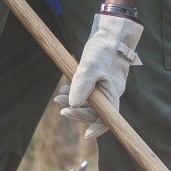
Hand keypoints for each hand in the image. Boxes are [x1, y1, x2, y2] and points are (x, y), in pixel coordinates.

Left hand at [55, 12, 141, 139]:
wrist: (110, 34)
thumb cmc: (103, 49)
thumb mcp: (91, 66)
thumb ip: (82, 85)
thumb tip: (73, 104)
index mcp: (113, 93)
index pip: (108, 118)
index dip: (98, 129)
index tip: (87, 136)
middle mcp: (110, 94)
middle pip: (95, 112)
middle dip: (77, 112)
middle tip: (60, 107)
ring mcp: (104, 88)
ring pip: (89, 103)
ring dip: (73, 103)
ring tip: (58, 97)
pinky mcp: (98, 82)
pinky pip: (87, 94)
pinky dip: (75, 94)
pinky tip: (64, 90)